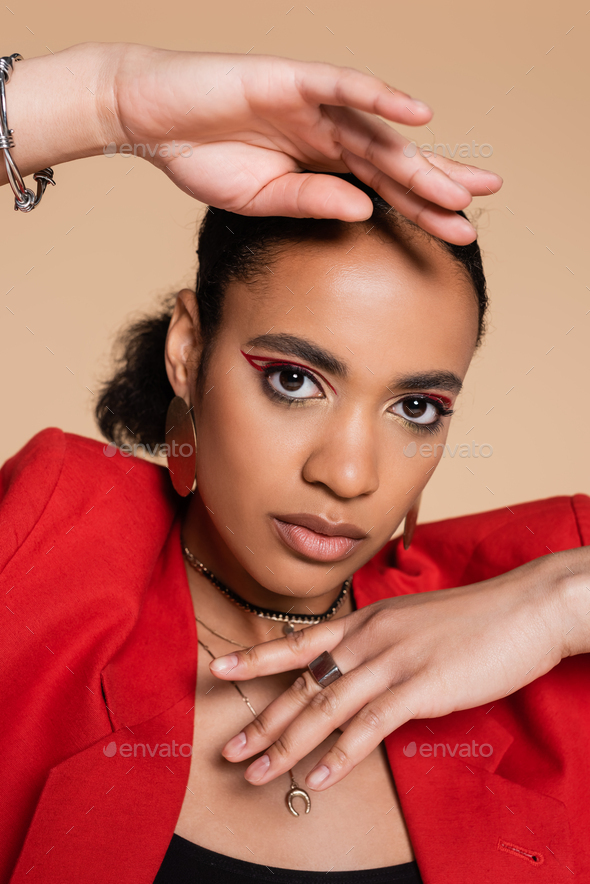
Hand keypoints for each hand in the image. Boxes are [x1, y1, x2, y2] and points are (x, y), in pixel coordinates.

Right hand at [109, 43, 501, 241]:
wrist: (150, 118)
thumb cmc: (201, 157)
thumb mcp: (263, 197)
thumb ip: (313, 202)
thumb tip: (366, 212)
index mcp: (322, 163)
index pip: (383, 188)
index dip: (421, 209)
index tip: (459, 234)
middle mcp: (328, 132)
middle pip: (393, 162)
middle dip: (437, 187)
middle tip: (480, 211)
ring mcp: (314, 104)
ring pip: (378, 133)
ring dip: (419, 160)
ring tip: (462, 186)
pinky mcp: (293, 79)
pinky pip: (345, 86)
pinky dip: (380, 99)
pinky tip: (417, 115)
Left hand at [210, 550, 589, 791]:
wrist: (523, 608)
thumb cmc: (472, 619)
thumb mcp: (413, 622)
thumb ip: (380, 644)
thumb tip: (358, 673)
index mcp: (366, 621)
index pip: (300, 642)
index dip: (256, 658)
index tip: (217, 670)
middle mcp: (370, 639)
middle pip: (304, 684)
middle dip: (263, 720)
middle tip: (229, 749)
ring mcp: (393, 661)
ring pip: (326, 708)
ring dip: (288, 745)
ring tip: (258, 774)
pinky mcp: (421, 686)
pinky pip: (370, 727)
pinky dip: (340, 756)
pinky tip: (317, 779)